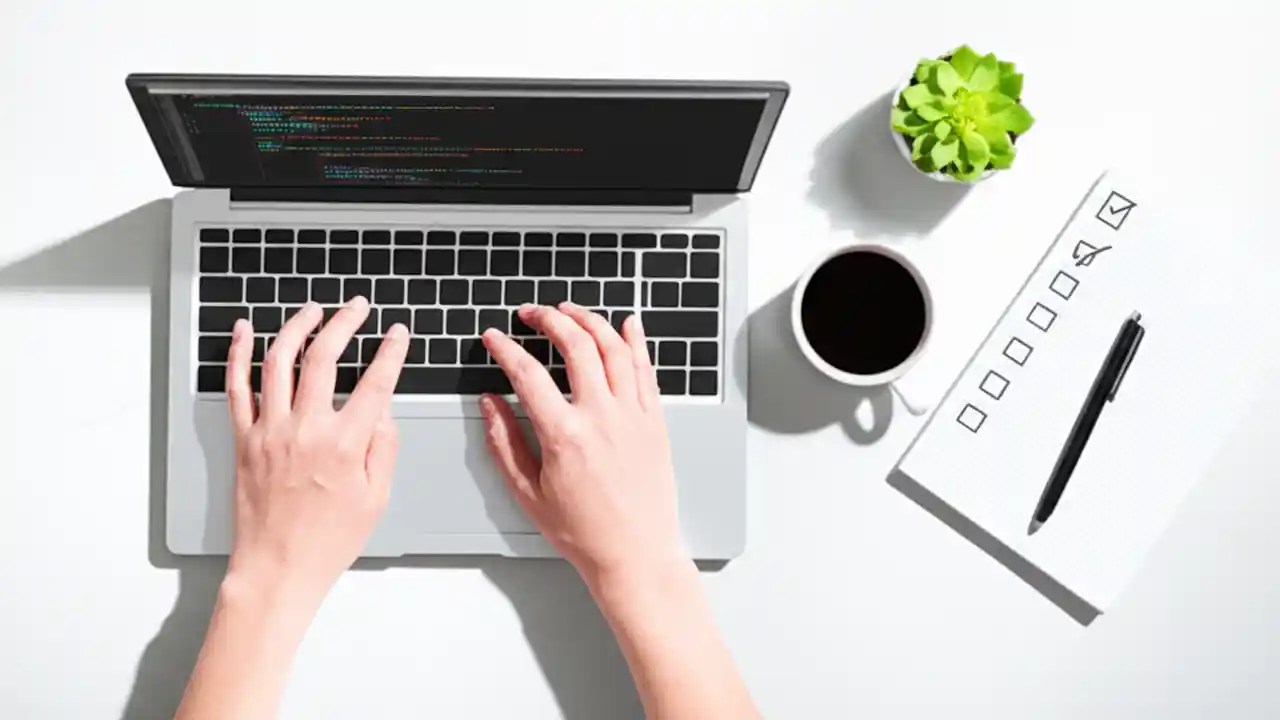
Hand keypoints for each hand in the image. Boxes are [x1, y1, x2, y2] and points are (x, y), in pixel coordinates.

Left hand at [225, 298, 407, 602]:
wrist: (276, 569)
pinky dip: (238, 353)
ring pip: (280, 360)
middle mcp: (305, 430)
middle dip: (345, 323)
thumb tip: (382, 411)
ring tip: (313, 310)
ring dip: (297, 326)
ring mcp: (269, 431)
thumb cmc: (327, 542)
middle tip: (357, 308)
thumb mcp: (376, 499)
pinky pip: (236, 386)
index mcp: (345, 445)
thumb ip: (384, 448)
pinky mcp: (243, 439)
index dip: (391, 351)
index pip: (375, 382)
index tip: (398, 334)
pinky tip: (244, 330)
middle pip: (325, 357)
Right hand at [479, 303, 685, 588]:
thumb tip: (489, 404)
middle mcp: (601, 418)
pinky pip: (646, 370)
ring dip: (590, 320)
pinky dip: (636, 342)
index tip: (494, 337)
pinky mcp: (655, 422)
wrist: (635, 554)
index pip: (528, 374)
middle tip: (531, 313)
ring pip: (614, 349)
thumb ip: (504, 443)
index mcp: (564, 436)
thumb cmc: (584, 532)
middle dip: (549, 320)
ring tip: (570, 310)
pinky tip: (627, 324)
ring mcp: (633, 417)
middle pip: (575, 346)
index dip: (506, 349)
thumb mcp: (528, 494)